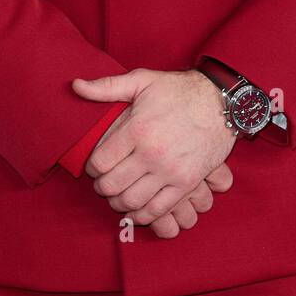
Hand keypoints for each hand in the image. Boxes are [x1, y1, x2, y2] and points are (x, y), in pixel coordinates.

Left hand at [72, 68, 237, 232]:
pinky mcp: (186, 183)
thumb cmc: (178, 90)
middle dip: (102, 187)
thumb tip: (75, 86)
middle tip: (103, 182)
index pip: (99, 162)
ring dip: (119, 203)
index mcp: (137, 129)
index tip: (94, 166)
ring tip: (118, 194)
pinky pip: (157, 209)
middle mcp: (152, 153)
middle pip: (112, 186)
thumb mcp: (142, 80)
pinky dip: (142, 215)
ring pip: (131, 201)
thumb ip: (107, 86)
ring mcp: (170, 171)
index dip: (91, 168)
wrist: (220, 102)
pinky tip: (136, 208)